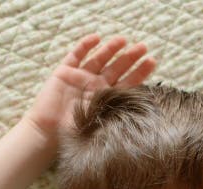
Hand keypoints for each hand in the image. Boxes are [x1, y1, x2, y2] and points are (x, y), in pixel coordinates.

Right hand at [24, 34, 155, 144]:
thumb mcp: (102, 126)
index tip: (152, 61)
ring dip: (111, 48)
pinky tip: (96, 38)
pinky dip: (85, 46)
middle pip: (117, 67)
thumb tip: (145, 118)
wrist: (49, 135)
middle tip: (143, 47)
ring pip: (100, 58)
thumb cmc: (77, 135)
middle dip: (130, 57)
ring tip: (123, 40)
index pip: (128, 82)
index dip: (140, 72)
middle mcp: (97, 86)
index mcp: (109, 99)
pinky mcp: (65, 72)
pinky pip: (76, 55)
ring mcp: (81, 78)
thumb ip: (117, 116)